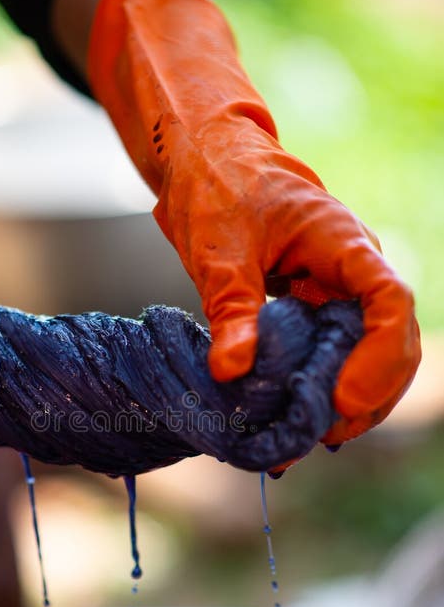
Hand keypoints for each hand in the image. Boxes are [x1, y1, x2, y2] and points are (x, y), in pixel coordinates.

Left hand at [88, 0, 420, 445]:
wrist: (212, 164)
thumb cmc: (220, 189)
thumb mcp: (218, 248)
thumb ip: (230, 307)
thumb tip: (231, 371)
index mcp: (342, 244)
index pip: (390, 302)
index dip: (379, 358)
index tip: (340, 399)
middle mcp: (353, 273)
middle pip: (394, 342)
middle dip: (367, 396)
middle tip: (319, 436)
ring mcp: (339, 293)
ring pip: (369, 357)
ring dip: (347, 404)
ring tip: (304, 442)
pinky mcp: (317, 311)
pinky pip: (333, 357)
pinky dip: (318, 393)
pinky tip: (295, 425)